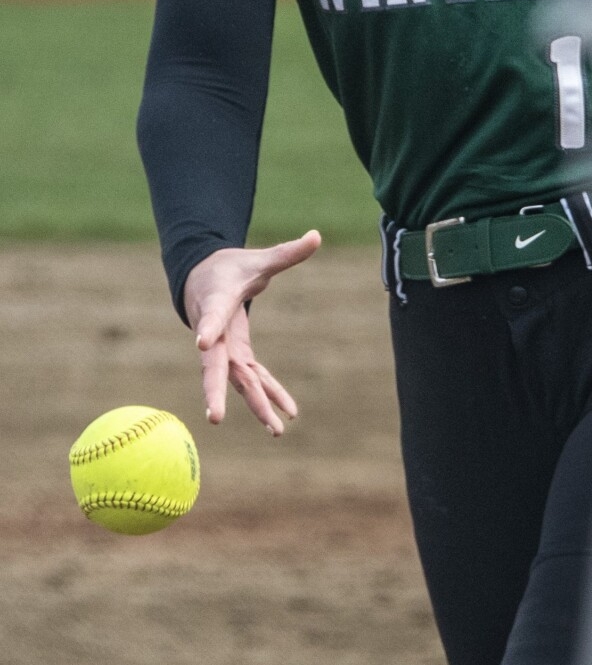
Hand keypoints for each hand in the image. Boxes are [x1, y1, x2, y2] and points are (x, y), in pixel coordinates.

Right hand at [183, 231, 320, 434]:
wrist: (205, 281)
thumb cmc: (230, 268)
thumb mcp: (258, 259)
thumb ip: (286, 253)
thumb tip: (317, 235)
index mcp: (217, 303)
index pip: (211, 316)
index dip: (207, 328)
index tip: (201, 342)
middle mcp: (215, 334)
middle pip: (214, 365)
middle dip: (215, 390)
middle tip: (216, 416)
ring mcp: (224, 349)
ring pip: (235, 381)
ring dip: (254, 404)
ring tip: (276, 429)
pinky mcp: (235, 357)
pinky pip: (251, 379)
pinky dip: (267, 395)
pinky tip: (285, 415)